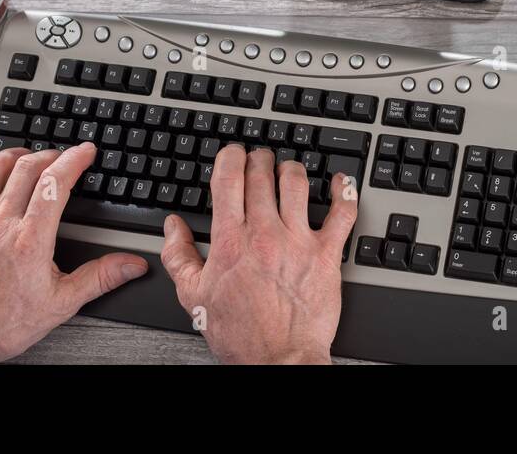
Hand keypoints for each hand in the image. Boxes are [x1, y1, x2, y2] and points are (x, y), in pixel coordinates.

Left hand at [0, 143, 147, 363]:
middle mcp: (0, 224)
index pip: (55, 183)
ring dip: (14, 155)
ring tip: (29, 156)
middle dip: (50, 154)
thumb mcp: (60, 304)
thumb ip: (99, 278)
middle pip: (26, 168)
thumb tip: (130, 265)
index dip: (74, 160)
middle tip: (63, 157)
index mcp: (29, 240)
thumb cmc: (0, 323)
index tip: (86, 152)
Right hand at [161, 145, 357, 363]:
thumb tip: (173, 227)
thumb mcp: (194, 297)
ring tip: (288, 170)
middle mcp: (266, 234)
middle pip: (262, 174)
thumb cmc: (241, 334)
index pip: (230, 178)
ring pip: (297, 183)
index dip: (231, 156)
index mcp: (232, 241)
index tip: (233, 154)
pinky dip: (344, 191)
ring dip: (291, 168)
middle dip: (259, 159)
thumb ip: (179, 256)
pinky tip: (339, 181)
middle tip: (259, 160)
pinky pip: (343, 213)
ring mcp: (299, 242)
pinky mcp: (328, 255)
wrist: (278, 361)